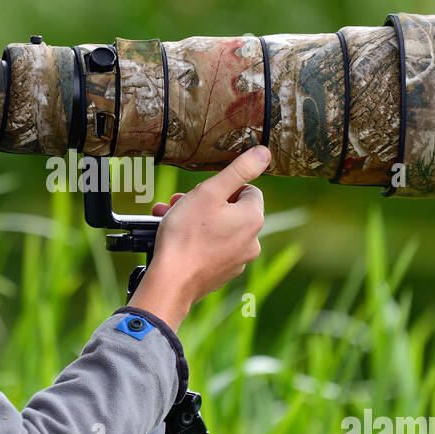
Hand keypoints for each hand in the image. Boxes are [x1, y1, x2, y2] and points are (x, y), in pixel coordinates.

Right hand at [130, 145, 269, 326]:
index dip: (224, 187)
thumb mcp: (210, 192)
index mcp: (253, 219)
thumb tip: (264, 153)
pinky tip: (177, 239)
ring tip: (170, 219)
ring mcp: (237, 261)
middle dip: (204, 203)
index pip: (248, 190)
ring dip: (196, 220)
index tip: (202, 192)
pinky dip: (197, 241)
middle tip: (179, 203)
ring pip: (219, 230)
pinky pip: (212, 249)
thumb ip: (239, 170)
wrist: (171, 281)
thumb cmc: (187, 234)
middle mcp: (251, 242)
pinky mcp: (222, 274)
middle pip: (232, 210)